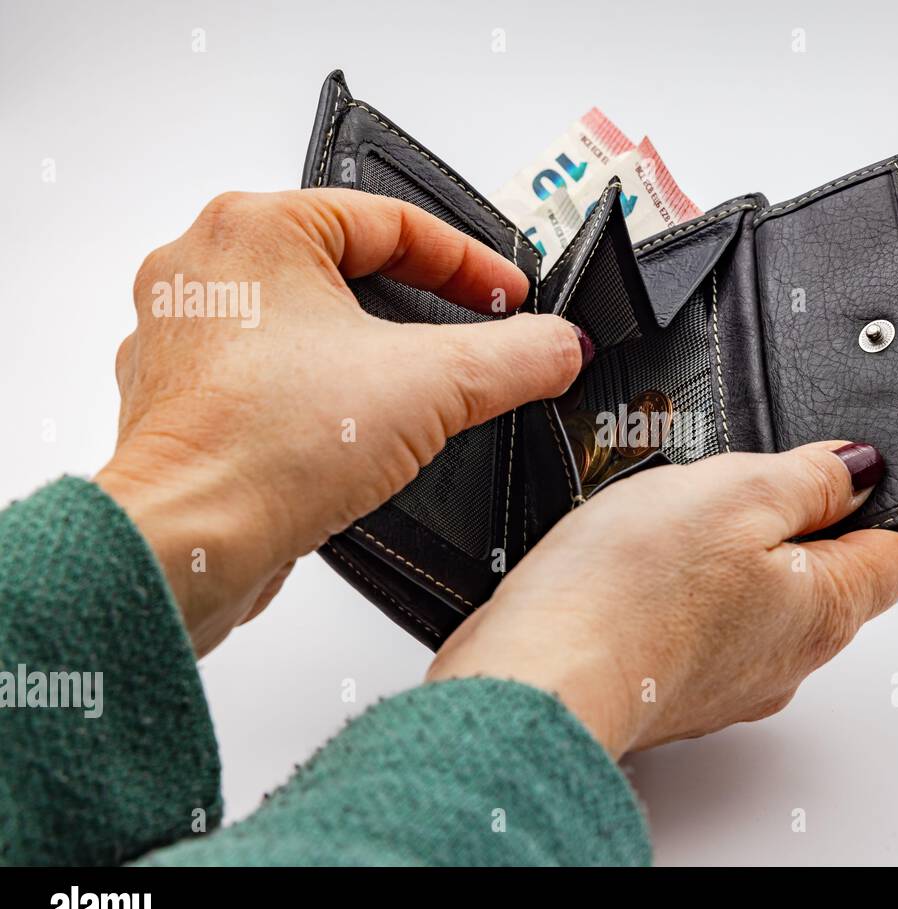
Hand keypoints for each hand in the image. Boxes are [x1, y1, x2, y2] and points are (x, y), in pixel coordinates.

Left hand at [96, 190, 588, 655]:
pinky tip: (349, 427)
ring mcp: (182, 334)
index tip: (509, 299)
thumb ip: (518, 356)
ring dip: (364, 348)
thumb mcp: (434, 386)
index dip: (470, 263)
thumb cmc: (268, 449)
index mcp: (255, 228)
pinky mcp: (180, 397)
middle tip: (468, 333)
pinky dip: (316, 393)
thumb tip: (560, 346)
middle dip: (416, 303)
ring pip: (302, 321)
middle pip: (344, 266)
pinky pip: (267, 374)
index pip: (392, 221)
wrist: (190, 542)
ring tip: (412, 382)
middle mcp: (205, 268)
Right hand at [426, 442, 897, 756]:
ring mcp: (735, 681)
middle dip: (797, 519)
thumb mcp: (736, 492)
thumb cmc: (628, 596)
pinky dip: (688, 592)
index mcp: (828, 607)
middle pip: (832, 574)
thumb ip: (811, 476)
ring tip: (676, 524)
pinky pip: (708, 625)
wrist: (537, 683)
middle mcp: (794, 658)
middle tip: (737, 484)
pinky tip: (643, 570)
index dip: (884, 494)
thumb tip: (857, 466)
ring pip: (764, 598)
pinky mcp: (681, 689)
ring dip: (734, 554)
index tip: (842, 464)